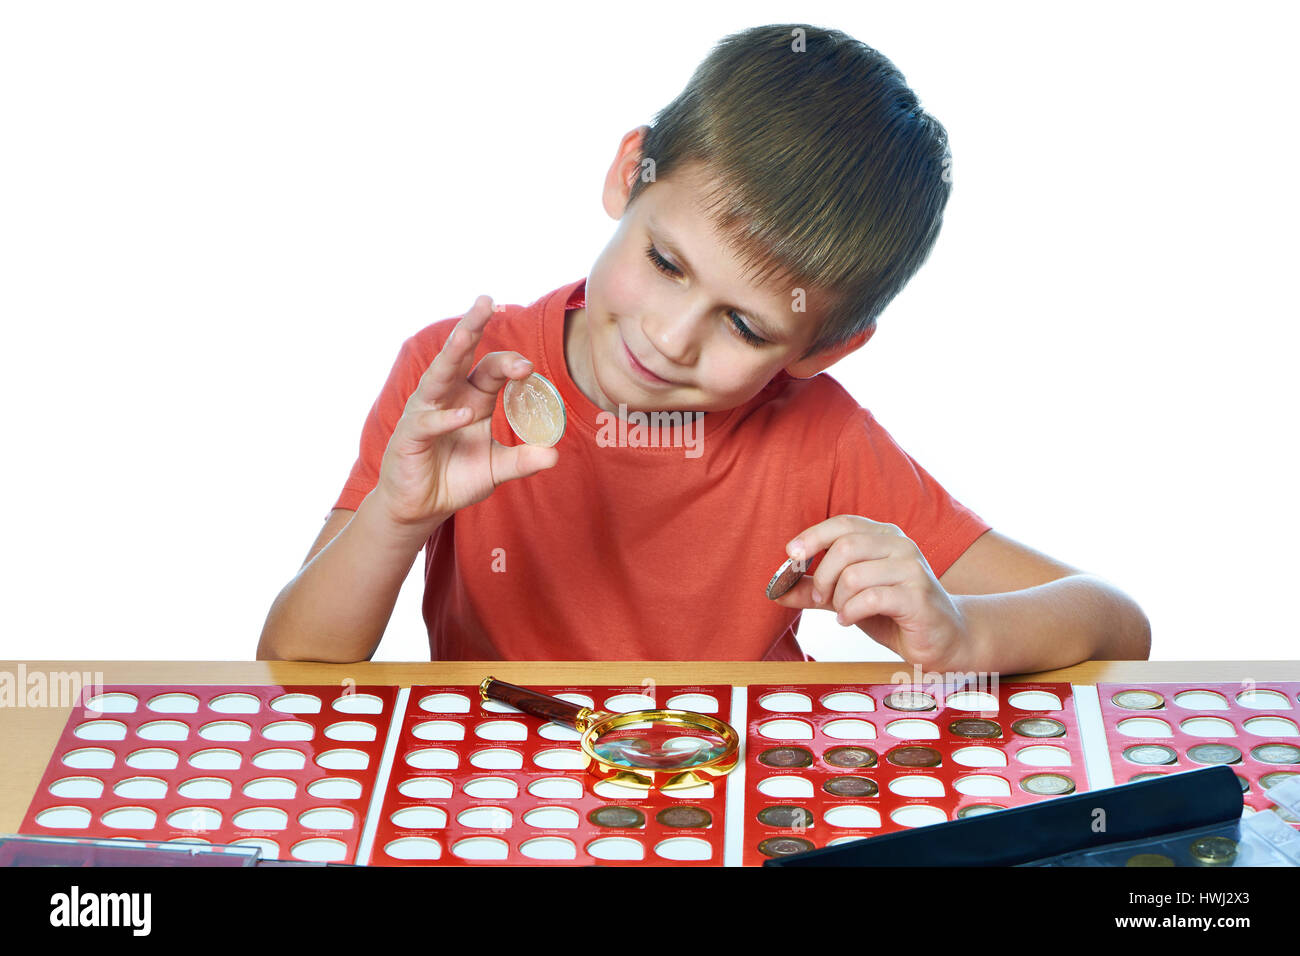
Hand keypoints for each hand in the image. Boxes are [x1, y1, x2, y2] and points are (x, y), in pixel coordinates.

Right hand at [373, 295, 558, 529]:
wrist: (422, 507)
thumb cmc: (456, 478)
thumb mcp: (496, 469)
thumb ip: (522, 460)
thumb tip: (555, 454)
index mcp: (472, 398)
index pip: (491, 368)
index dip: (509, 363)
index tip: (529, 368)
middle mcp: (448, 397)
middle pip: (460, 355)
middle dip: (472, 327)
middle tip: (486, 302)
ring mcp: (426, 413)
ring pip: (437, 375)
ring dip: (451, 354)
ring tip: (464, 335)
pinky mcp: (409, 436)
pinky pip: (427, 422)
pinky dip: (445, 418)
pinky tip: (463, 414)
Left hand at [772, 515, 973, 668]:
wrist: (945, 638)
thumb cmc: (895, 614)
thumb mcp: (849, 598)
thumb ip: (816, 591)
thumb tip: (776, 590)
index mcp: (884, 536)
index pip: (842, 524)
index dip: (812, 537)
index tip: (790, 556)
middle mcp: (900, 545)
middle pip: (844, 547)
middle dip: (822, 576)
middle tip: (822, 598)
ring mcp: (911, 569)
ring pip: (854, 574)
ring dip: (838, 599)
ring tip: (843, 612)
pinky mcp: (917, 596)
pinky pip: (870, 598)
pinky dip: (851, 612)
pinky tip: (850, 620)